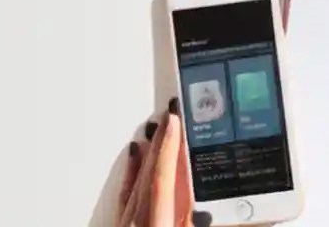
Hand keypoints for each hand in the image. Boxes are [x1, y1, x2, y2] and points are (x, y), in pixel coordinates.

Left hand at [115, 99, 210, 226]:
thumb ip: (194, 222)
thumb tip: (208, 209)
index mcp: (157, 223)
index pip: (162, 178)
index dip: (169, 147)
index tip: (174, 120)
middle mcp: (137, 220)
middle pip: (149, 173)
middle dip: (160, 141)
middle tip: (170, 113)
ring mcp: (126, 223)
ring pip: (136, 179)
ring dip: (147, 151)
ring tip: (153, 127)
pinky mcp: (120, 225)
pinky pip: (124, 192)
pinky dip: (131, 170)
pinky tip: (134, 153)